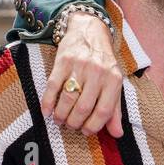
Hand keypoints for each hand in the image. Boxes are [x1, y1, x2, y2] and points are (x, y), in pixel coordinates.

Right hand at [41, 13, 125, 137]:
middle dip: (75, 122)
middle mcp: (98, 73)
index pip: (104, 111)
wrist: (89, 30)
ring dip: (61, 115)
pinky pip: (53, 86)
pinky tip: (46, 111)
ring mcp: (80, 66)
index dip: (93, 125)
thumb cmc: (104, 62)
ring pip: (68, 99)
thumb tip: (117, 134)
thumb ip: (115, 109)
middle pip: (84, 107)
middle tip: (71, 126)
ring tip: (59, 120)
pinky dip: (48, 102)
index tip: (86, 131)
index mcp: (114, 80)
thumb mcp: (114, 83)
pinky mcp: (63, 61)